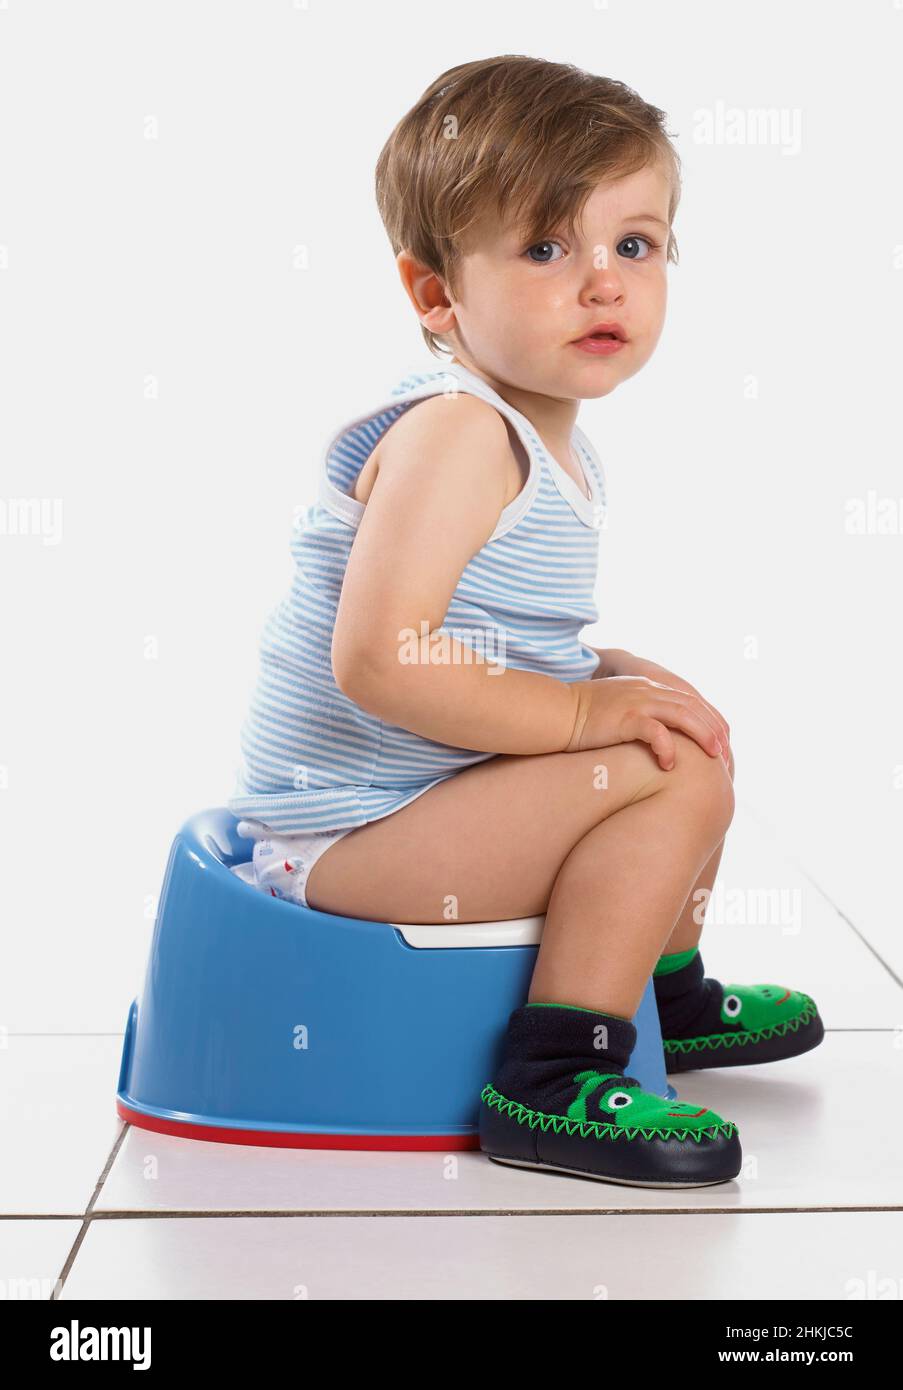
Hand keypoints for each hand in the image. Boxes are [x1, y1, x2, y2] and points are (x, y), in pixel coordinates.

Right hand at [567, 672, 729, 770]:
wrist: (555, 713)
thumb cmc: (583, 719)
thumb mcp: (618, 709)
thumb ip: (640, 715)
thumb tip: (657, 737)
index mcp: (648, 687)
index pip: (690, 700)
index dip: (710, 720)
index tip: (722, 742)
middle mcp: (647, 690)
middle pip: (694, 706)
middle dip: (714, 729)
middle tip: (726, 754)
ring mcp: (638, 702)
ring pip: (683, 715)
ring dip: (703, 736)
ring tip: (715, 756)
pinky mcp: (626, 717)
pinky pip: (656, 731)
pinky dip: (668, 747)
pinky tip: (670, 765)